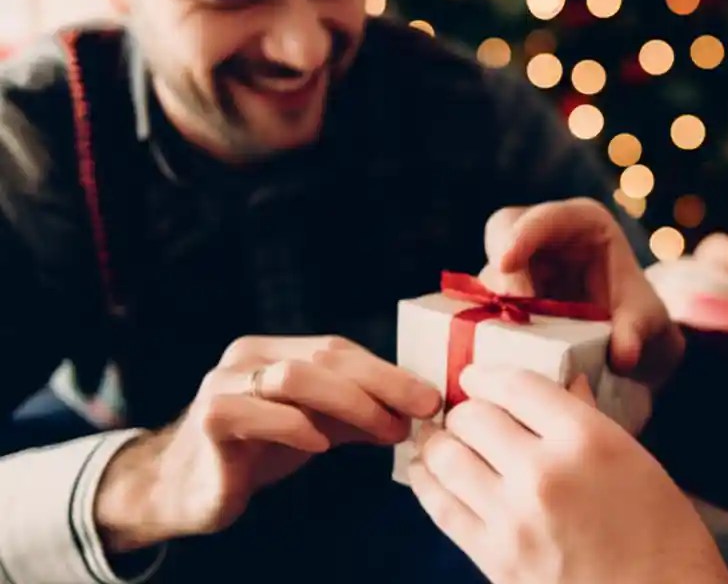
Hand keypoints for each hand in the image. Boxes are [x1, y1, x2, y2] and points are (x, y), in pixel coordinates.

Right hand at [93, 335, 439, 552]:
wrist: (187, 488)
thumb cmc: (256, 450)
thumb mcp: (317, 426)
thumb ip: (359, 414)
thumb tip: (418, 410)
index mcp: (276, 351)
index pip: (341, 349)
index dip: (389, 371)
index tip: (430, 397)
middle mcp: (249, 357)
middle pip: (325, 357)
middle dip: (382, 384)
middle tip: (419, 412)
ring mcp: (224, 384)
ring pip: (294, 377)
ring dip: (349, 403)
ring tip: (383, 431)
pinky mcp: (208, 418)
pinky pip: (251, 412)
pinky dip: (291, 425)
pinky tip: (320, 444)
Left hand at [407, 366, 727, 583]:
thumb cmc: (662, 532)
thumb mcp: (635, 460)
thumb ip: (589, 419)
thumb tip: (563, 385)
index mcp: (586, 439)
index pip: (516, 386)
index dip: (487, 375)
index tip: (475, 377)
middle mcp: (543, 472)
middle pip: (473, 417)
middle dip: (466, 411)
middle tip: (469, 415)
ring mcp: (513, 519)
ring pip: (446, 457)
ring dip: (441, 443)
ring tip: (444, 440)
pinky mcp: (494, 559)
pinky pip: (441, 508)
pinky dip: (429, 483)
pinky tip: (430, 472)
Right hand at [478, 198, 684, 387]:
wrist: (629, 341)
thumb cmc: (640, 316)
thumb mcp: (646, 322)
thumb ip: (635, 334)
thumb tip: (623, 355)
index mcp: (583, 223)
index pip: (548, 217)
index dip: (523, 235)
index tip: (506, 262)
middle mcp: (545, 235)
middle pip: (502, 233)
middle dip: (501, 271)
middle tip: (510, 313)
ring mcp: (521, 264)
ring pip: (489, 273)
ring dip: (493, 306)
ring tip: (513, 343)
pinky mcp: (505, 294)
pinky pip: (483, 303)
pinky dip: (488, 325)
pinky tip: (500, 351)